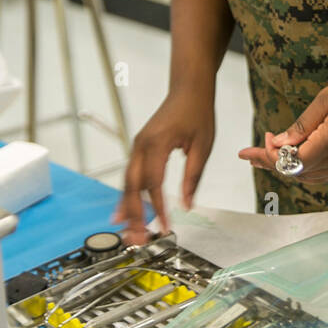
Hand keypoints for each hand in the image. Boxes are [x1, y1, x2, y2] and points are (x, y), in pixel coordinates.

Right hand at [111, 87, 213, 243]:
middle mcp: (141, 145)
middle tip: (137, 238)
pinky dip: (128, 195)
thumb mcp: (203, 145)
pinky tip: (124, 213)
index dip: (158, 208)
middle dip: (134, 214)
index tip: (165, 227)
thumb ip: (193, 176)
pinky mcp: (139, 148)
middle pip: (132, 186)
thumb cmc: (197, 112)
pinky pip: (130, 175)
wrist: (188, 89)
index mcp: (157, 144)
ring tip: (128, 232)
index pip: (154, 184)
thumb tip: (186, 205)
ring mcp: (137, 146)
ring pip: (127, 182)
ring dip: (127, 208)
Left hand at [237, 69, 327, 184]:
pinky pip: (322, 175)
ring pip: (308, 178)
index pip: (290, 162)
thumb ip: (301, 125)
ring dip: (287, 166)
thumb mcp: (326, 99)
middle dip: (272, 162)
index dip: (267, 158)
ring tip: (269, 150)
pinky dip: (303, 168)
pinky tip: (295, 154)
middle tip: (258, 144)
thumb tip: (276, 144)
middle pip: (296, 173)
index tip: (247, 150)